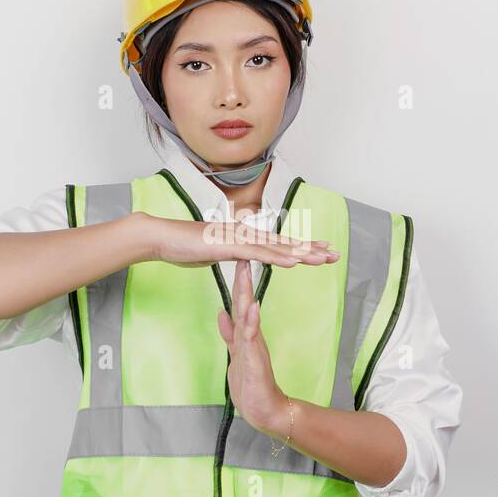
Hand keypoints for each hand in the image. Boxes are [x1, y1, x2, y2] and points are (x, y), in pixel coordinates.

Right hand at [139, 212, 339, 268]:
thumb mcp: (214, 253)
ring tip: (322, 259)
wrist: (163, 238)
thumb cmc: (184, 246)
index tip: (321, 251)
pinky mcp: (229, 247)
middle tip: (335, 253)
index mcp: (243, 237)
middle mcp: (245, 234)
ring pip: (276, 248)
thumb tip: (239, 257)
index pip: (278, 244)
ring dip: (300, 253)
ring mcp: (238, 239)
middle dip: (310, 249)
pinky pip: (258, 254)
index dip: (300, 247)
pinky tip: (293, 262)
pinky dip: (277, 257)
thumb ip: (229, 254)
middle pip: (284, 243)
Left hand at [217, 254, 289, 437]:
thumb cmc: (251, 384)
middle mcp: (251, 335)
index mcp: (246, 333)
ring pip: (248, 315)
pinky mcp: (255, 358)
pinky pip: (251, 337)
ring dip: (246, 293)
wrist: (265, 409)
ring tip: (246, 272)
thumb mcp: (236, 353)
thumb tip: (221, 312)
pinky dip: (251, 321)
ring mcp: (253, 345)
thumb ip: (230, 333)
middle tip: (244, 254)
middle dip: (243, 279)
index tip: (237, 259)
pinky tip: (252, 306)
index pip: (241, 303)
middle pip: (245, 302)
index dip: (238, 282)